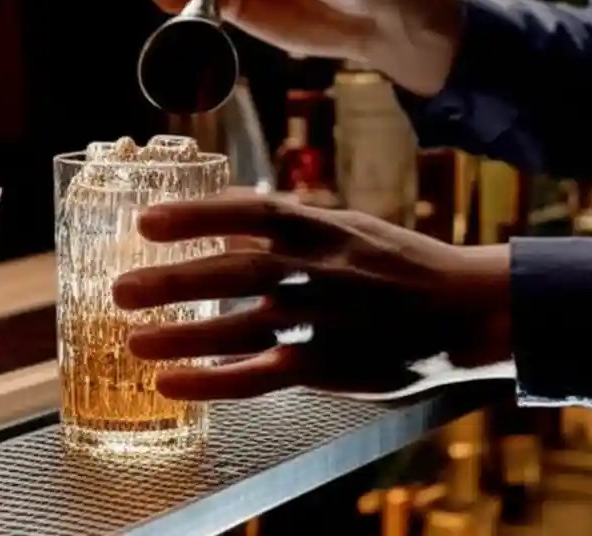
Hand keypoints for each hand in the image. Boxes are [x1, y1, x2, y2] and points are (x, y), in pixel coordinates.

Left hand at [112, 196, 511, 400]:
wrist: (470, 311)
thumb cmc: (400, 266)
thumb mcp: (349, 228)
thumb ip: (291, 223)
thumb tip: (228, 209)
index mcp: (326, 230)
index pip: (253, 214)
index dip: (198, 215)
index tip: (146, 220)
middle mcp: (323, 273)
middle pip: (238, 275)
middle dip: (176, 280)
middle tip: (122, 288)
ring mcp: (327, 323)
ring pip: (244, 330)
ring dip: (184, 337)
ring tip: (133, 339)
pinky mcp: (332, 368)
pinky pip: (262, 377)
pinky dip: (214, 381)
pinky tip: (172, 382)